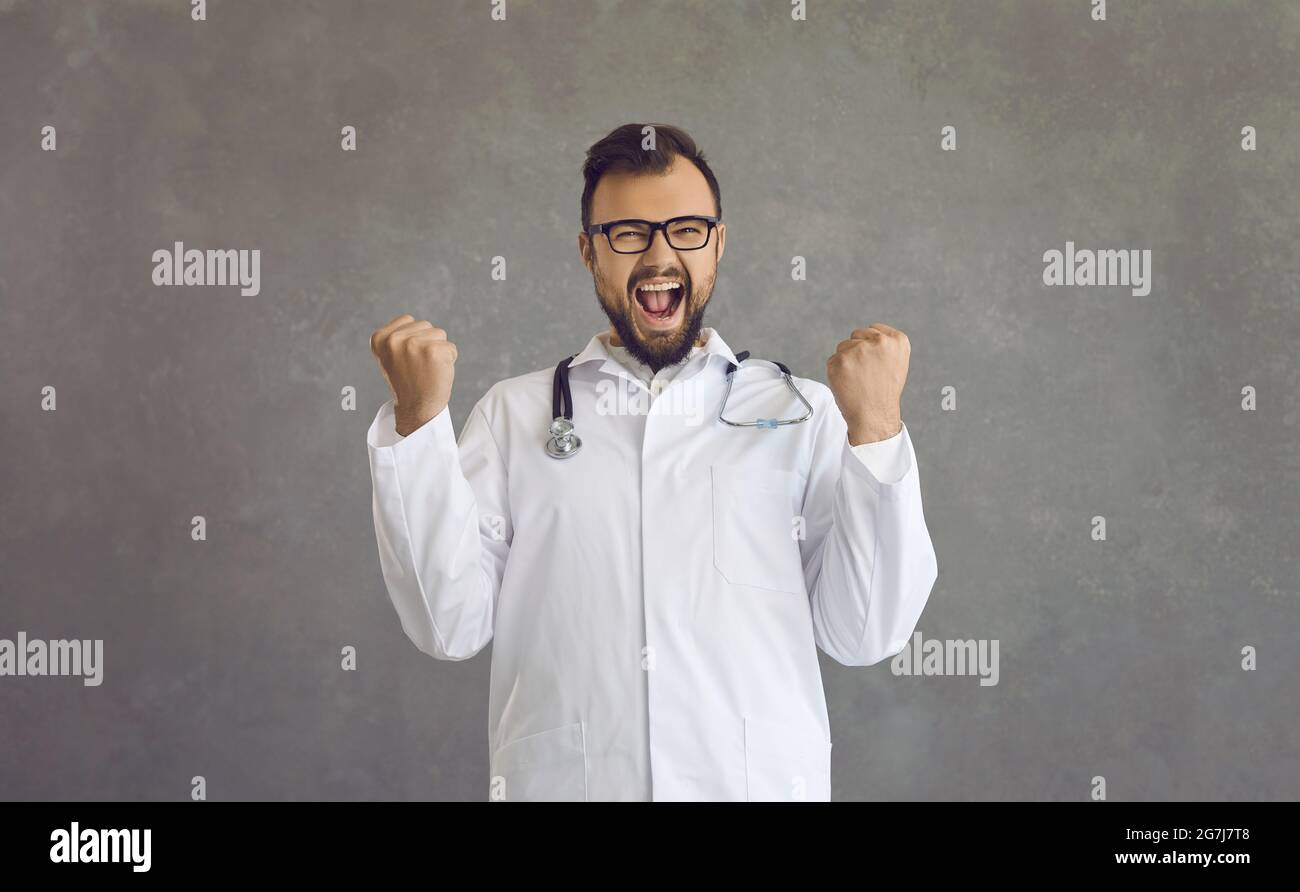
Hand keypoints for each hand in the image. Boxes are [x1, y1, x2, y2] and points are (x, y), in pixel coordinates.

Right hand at [370, 314, 457, 435]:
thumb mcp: (391, 356)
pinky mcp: (433, 351)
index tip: (406, 360)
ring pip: (439, 334)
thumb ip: (397, 336)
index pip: (408, 321)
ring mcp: (413, 344)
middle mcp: (394, 339)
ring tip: (427, 369)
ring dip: (438, 351)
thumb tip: (413, 322)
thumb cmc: (407, 381)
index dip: (413, 340)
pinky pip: (451, 348)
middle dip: (427, 344)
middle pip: (426, 325)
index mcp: (380, 338)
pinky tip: (437, 373)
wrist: (415, 408)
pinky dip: (449, 360)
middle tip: (418, 367)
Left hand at [826, 323, 909, 444]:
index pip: (873, 329)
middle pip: (856, 335)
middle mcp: (879, 342)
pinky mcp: (839, 361)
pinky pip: (832, 360)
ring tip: (858, 379)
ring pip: (842, 347)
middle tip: (865, 373)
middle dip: (857, 351)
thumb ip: (885, 344)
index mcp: (897, 340)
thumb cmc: (884, 392)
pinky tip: (848, 383)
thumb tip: (866, 334)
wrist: (874, 416)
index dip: (871, 346)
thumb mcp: (897, 363)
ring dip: (846, 361)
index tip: (874, 362)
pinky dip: (836, 372)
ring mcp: (858, 350)